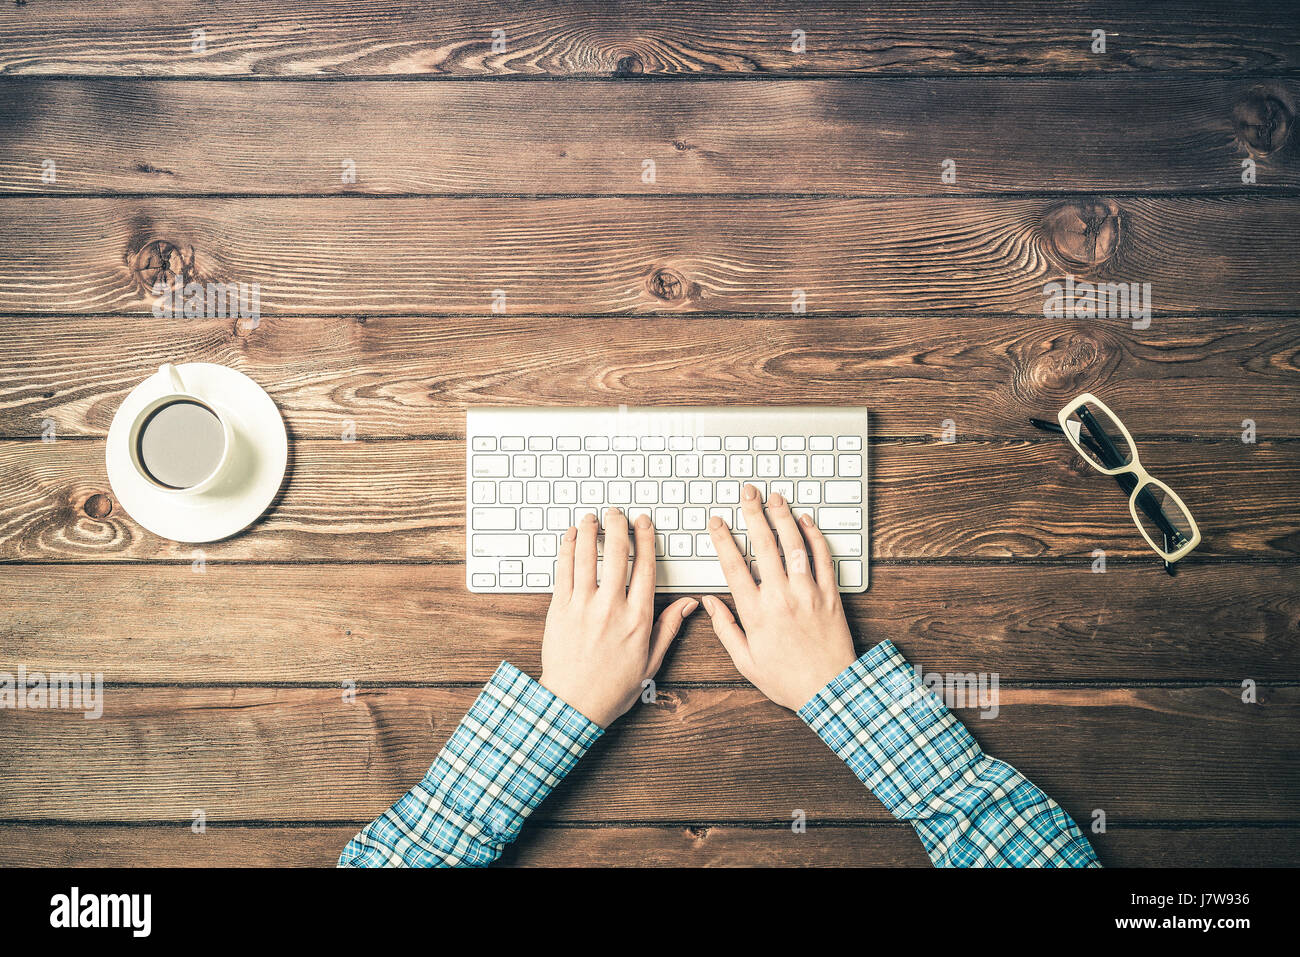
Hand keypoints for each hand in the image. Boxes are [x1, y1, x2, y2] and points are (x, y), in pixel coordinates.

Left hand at [540, 508, 697, 726]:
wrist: (573, 706)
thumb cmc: (612, 688)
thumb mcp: (651, 662)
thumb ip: (669, 628)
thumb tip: (690, 605)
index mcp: (637, 619)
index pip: (645, 567)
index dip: (645, 540)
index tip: (644, 523)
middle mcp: (610, 608)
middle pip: (616, 555)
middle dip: (617, 527)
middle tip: (617, 513)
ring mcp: (582, 607)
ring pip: (586, 557)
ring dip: (589, 532)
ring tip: (591, 518)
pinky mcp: (559, 610)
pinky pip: (562, 571)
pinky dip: (566, 549)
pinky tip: (570, 537)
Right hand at [702, 484, 856, 709]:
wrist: (829, 690)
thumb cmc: (787, 679)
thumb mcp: (745, 661)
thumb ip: (724, 629)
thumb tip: (707, 602)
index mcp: (755, 612)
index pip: (733, 565)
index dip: (723, 539)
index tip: (717, 521)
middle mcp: (781, 597)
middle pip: (763, 545)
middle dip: (753, 514)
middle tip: (747, 493)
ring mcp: (807, 593)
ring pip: (794, 545)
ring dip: (783, 517)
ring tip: (775, 498)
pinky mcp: (830, 595)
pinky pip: (822, 558)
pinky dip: (814, 536)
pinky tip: (806, 521)